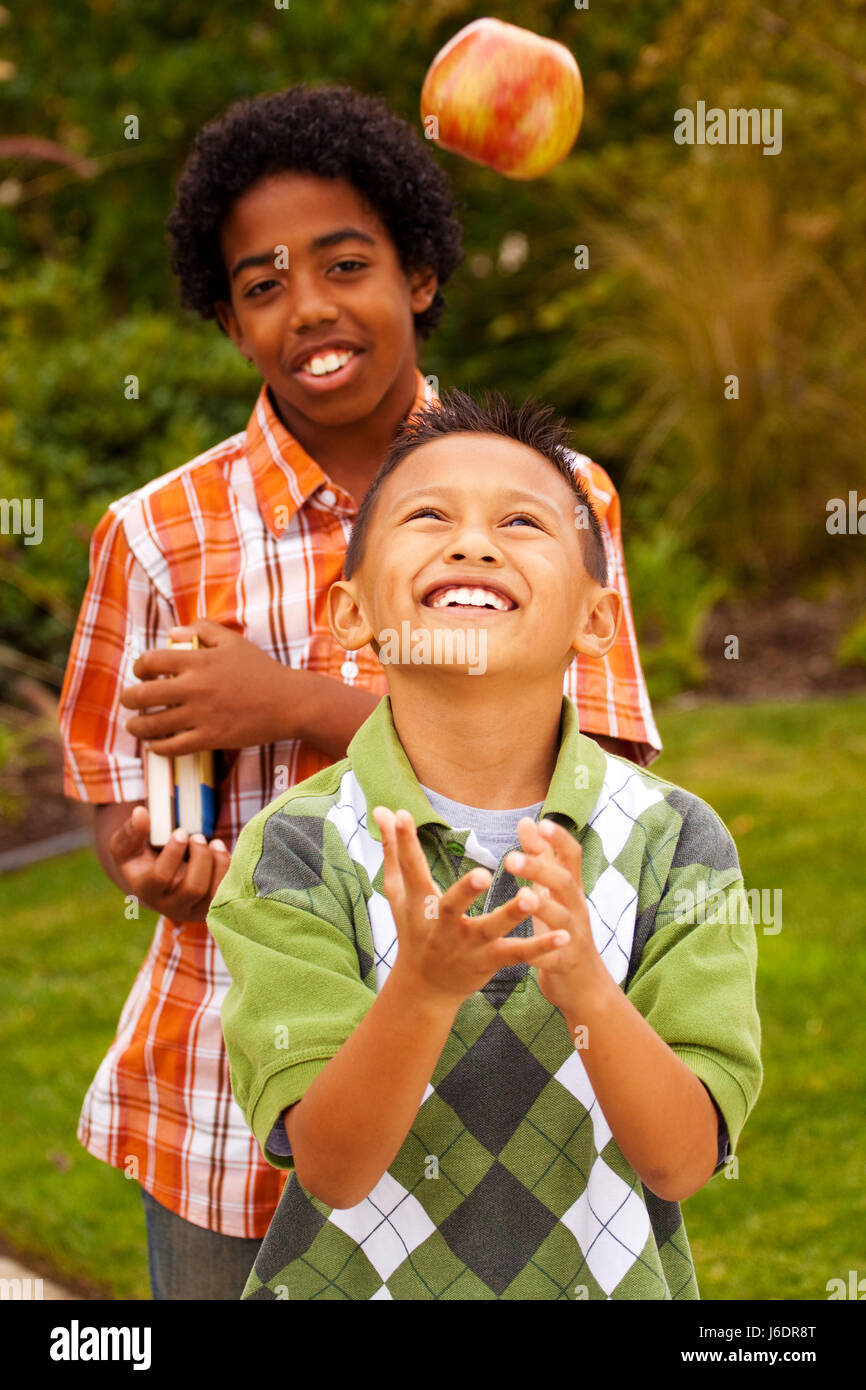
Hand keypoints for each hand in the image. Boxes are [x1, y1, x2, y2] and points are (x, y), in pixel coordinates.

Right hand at [109, 805, 230, 921]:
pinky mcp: (209, 909)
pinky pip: (227, 894)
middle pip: (193, 889)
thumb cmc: (138, 858)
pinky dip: (228, 871)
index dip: (173, 853)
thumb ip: (131, 831)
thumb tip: (140, 813)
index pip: (160, 877)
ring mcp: (192, 911)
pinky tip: (221, 852)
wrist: (152, 879)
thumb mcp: (126, 844)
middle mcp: (169, 907)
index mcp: (145, 891)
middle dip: (200, 858)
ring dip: (219, 864)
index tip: (181, 832)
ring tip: (215, 843)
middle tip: (198, 836)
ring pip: (214, 895)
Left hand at [120, 619, 298, 753]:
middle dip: (128, 698)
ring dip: (137, 727)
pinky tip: (155, 746)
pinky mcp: (210, 738)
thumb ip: (202, 630)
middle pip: (143, 695)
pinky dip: (158, 748)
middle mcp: (194, 687)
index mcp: (198, 661)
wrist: (288, 702)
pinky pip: (173, 747)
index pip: (150, 662)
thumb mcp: (233, 641)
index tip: (140, 673)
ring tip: (135, 726)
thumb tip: (173, 633)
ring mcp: (201, 715)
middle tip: (128, 701)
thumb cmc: (261, 670)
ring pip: (153, 725)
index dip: (138, 667)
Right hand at [372, 806, 569, 1007]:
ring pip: (490, 930)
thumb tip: (380, 810)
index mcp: (419, 903)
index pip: (410, 868)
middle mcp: (442, 925)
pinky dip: (540, 947)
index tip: (403, 815)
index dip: (404, 842)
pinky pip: (517, 953)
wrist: (425, 986)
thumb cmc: (413, 929)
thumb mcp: (398, 892)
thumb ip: (394, 850)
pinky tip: (564, 935)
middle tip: (482, 873)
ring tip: (532, 897)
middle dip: (465, 892)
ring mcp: (467, 945)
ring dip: (511, 914)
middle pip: (451, 907)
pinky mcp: (489, 961)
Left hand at [505, 817, 603, 1018]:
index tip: (542, 822)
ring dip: (544, 907)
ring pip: (563, 919)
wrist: (585, 985)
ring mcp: (574, 938)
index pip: (572, 858)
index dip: (560, 840)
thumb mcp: (554, 893)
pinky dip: (542, 953)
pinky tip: (525, 952)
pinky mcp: (565, 964)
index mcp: (571, 891)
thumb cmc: (563, 931)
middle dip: (541, 869)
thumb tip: (529, 822)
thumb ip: (542, 858)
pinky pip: (554, 957)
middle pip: (565, 884)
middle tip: (510, 858)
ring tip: (523, 897)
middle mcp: (577, 910)